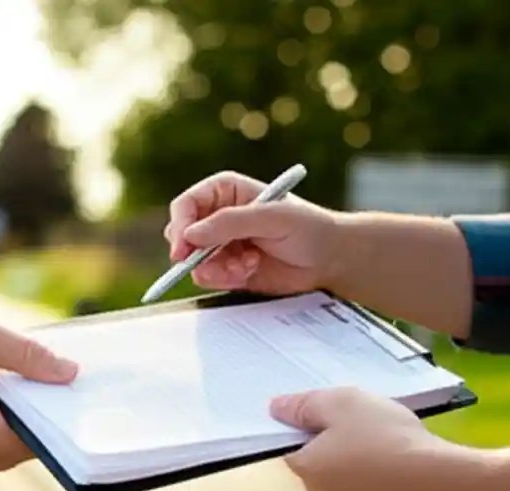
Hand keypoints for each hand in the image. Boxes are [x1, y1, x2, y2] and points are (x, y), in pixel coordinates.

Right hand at [0, 311, 77, 475]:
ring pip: (12, 451)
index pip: (39, 435)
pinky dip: (2, 425)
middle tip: (53, 376)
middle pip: (29, 447)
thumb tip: (69, 374)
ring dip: (21, 420)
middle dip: (42, 415)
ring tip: (19, 379)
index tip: (77, 386)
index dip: (60, 411)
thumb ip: (24, 354)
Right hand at [164, 171, 344, 294]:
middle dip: (195, 253)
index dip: (180, 226)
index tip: (183, 248)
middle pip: (182, 235)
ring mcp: (222, 244)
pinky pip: (210, 278)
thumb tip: (191, 234)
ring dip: (217, 268)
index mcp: (226, 191)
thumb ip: (230, 223)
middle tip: (211, 263)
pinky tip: (250, 271)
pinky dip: (227, 278)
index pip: (186, 205)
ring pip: (194, 261)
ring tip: (247, 265)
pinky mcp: (229, 268)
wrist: (329, 259)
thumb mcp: (271, 218)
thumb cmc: (308, 228)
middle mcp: (219, 216)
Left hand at [269, 387, 456, 490]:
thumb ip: (304, 404)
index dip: (304, 423)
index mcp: (304, 469)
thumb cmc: (383, 437)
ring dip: (356, 456)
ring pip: (343, 474)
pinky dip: (376, 472)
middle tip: (359, 417)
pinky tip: (399, 457)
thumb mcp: (340, 403)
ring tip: (384, 435)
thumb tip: (275, 409)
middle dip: (331, 438)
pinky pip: (368, 487)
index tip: (327, 409)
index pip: (288, 443)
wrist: (438, 481)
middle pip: (316, 459)